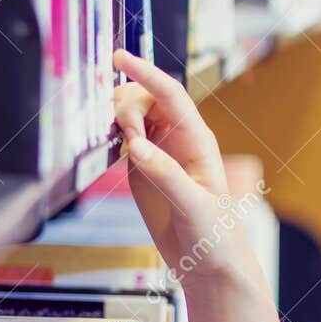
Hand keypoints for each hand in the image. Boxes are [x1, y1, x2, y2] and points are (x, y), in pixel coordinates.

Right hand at [112, 49, 253, 287]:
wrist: (209, 264)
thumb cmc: (215, 235)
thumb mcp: (194, 206)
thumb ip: (166, 175)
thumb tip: (136, 145)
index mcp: (198, 140)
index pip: (170, 95)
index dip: (145, 73)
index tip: (119, 57)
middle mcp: (178, 140)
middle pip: (145, 99)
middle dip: (126, 105)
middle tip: (123, 138)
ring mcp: (159, 151)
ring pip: (131, 115)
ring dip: (117, 118)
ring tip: (117, 146)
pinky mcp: (142, 167)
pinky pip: (123, 137)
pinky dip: (110, 134)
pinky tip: (106, 145)